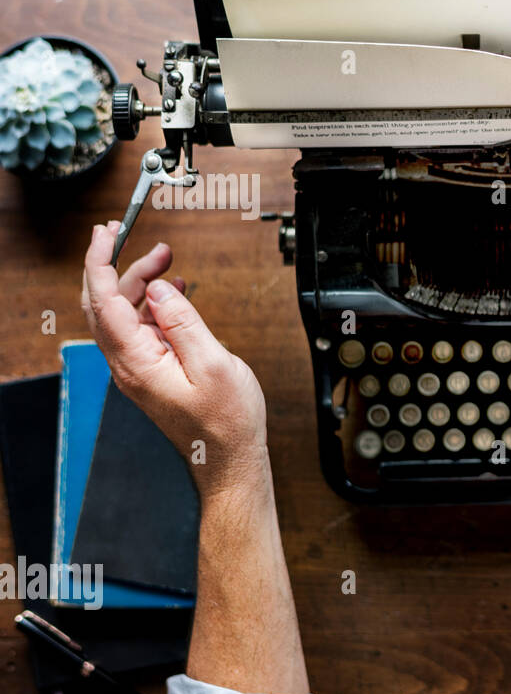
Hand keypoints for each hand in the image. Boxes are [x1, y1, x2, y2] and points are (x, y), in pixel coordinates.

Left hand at [81, 222, 267, 494]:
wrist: (228, 460)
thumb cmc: (225, 423)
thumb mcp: (213, 363)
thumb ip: (183, 321)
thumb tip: (158, 289)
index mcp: (136, 361)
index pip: (103, 300)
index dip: (100, 260)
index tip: (107, 232)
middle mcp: (127, 365)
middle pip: (106, 303)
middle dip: (119, 265)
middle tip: (143, 239)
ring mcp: (137, 369)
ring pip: (123, 314)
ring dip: (140, 283)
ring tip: (168, 261)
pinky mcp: (150, 372)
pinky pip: (140, 329)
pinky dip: (151, 304)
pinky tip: (172, 292)